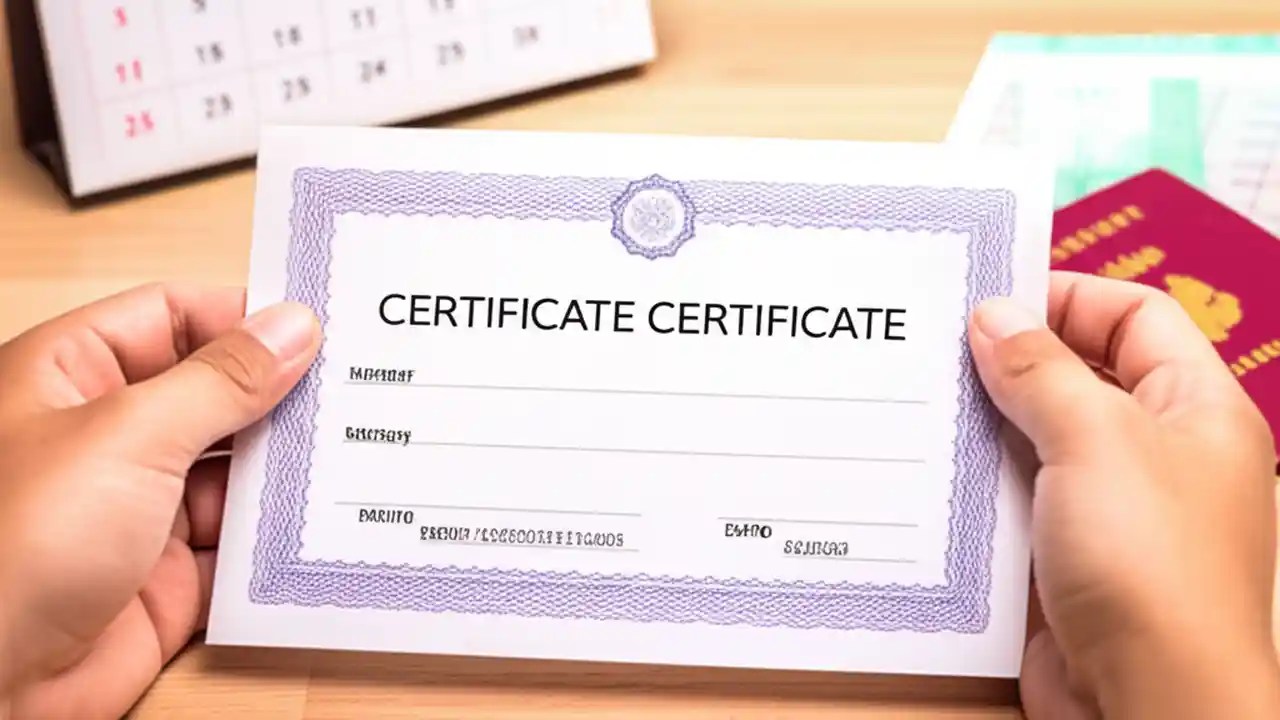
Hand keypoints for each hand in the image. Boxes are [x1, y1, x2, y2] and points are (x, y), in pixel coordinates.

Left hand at [0, 284, 319, 718]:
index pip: (172, 317)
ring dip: (284, 466)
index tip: (317, 326)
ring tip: (353, 447)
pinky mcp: (169, 575)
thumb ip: (220, 379)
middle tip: (352, 386)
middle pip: (213, 392)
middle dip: (278, 393)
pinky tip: (320, 518)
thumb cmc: (12, 549)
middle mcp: (107, 437)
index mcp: (71, 378)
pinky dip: (278, 534)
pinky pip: (240, 541)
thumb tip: (289, 328)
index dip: (242, 317)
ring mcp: (139, 507)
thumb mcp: (130, 436)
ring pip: (234, 468)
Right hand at [969, 271, 1279, 718]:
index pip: (1134, 316)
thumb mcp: (1094, 438)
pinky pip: (1013, 500)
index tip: (989, 293)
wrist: (1148, 701)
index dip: (1067, 296)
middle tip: (935, 344)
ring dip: (983, 424)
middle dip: (1010, 360)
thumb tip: (992, 316)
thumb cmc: (1151, 564)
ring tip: (918, 401)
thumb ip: (1039, 369)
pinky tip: (929, 473)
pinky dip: (974, 485)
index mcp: (1196, 409)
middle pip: (1079, 376)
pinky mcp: (1066, 558)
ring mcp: (1109, 509)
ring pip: (1037, 440)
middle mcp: (1158, 453)